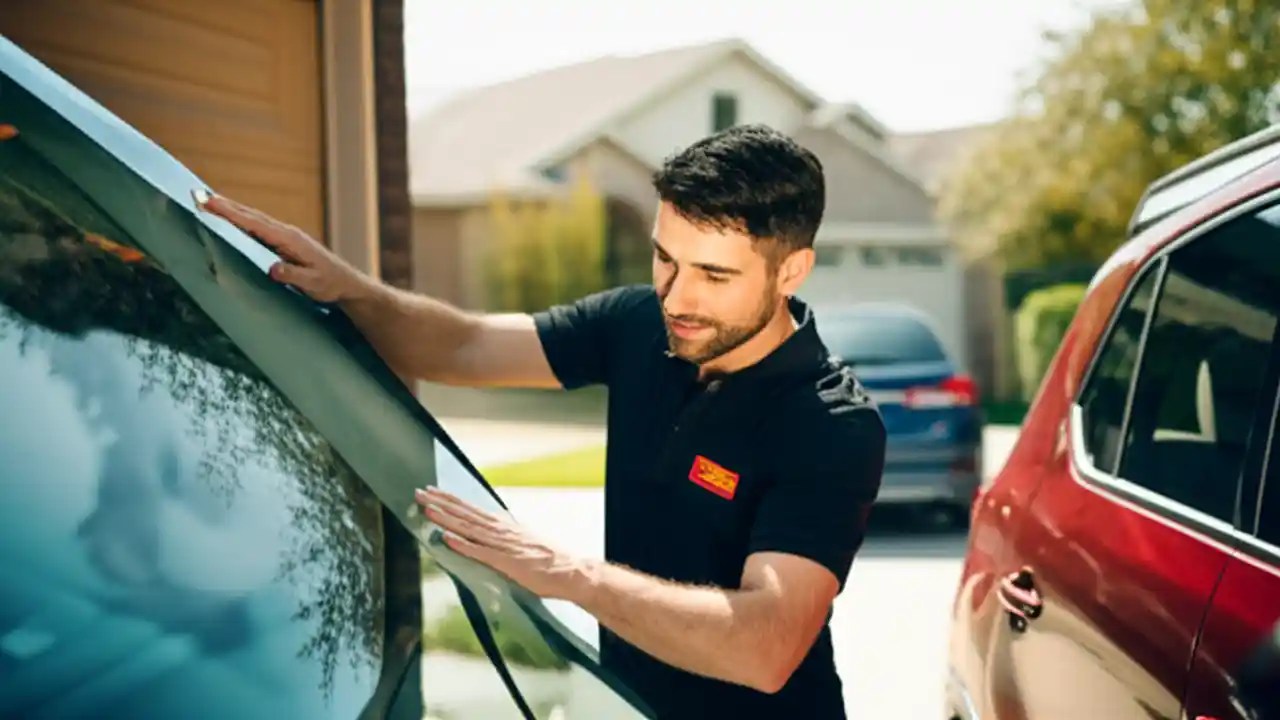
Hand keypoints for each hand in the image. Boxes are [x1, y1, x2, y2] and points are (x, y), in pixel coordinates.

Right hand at [197, 192, 366, 303]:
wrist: (347, 284)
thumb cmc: (331, 284)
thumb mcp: (313, 283)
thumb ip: (293, 276)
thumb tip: (271, 269)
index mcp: (290, 239)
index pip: (255, 223)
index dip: (231, 213)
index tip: (210, 203)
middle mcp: (286, 233)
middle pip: (250, 216)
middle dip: (224, 205)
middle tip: (197, 195)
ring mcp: (285, 236)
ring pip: (253, 219)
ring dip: (231, 210)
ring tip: (207, 201)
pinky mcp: (285, 243)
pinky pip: (259, 228)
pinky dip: (242, 220)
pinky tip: (231, 220)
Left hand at [415, 487, 589, 600]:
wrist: (571, 571)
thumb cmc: (549, 560)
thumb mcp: (524, 541)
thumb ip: (505, 536)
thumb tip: (489, 532)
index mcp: (504, 526)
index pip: (472, 509)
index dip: (451, 500)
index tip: (433, 491)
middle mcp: (501, 531)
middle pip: (466, 514)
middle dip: (441, 503)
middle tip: (420, 493)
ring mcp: (502, 546)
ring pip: (469, 528)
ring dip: (447, 519)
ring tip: (428, 510)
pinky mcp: (505, 563)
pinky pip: (480, 552)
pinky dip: (463, 544)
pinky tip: (446, 538)